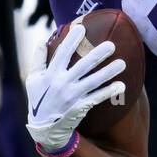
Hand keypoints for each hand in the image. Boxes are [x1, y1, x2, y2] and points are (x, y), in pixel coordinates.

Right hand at [25, 24, 125, 151]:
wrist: (44, 129)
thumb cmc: (39, 100)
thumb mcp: (33, 79)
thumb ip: (38, 60)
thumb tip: (42, 41)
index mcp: (50, 74)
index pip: (62, 53)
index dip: (72, 40)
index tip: (81, 27)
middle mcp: (62, 84)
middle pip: (83, 66)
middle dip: (98, 54)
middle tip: (112, 45)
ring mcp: (72, 96)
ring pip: (93, 81)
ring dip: (109, 72)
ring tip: (123, 63)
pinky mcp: (80, 107)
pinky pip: (97, 98)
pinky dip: (109, 92)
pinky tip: (121, 85)